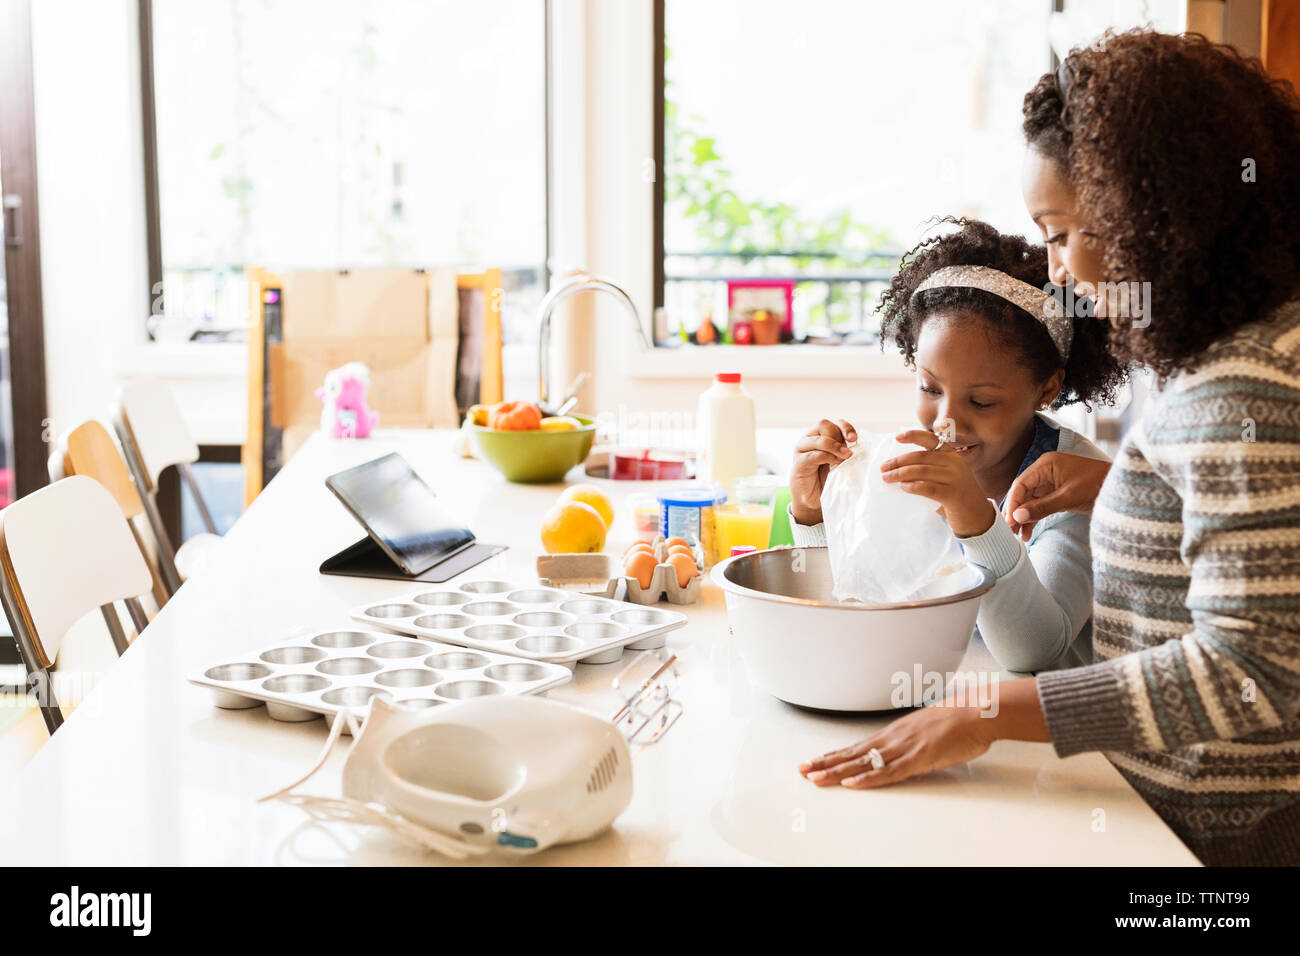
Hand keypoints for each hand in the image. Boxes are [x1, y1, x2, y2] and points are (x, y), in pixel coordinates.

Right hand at [790, 418, 856, 525]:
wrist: (812, 498)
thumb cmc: (827, 478)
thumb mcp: (839, 462)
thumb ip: (845, 452)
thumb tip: (861, 448)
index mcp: (820, 436)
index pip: (833, 423)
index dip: (845, 427)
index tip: (854, 438)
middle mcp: (809, 438)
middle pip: (823, 424)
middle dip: (838, 435)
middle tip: (848, 450)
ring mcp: (802, 449)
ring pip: (819, 438)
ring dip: (834, 446)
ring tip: (845, 456)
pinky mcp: (799, 462)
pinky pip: (814, 454)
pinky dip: (828, 457)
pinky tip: (836, 463)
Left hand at [799, 700, 992, 788]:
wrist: (977, 711)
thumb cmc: (957, 719)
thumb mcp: (926, 729)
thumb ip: (911, 740)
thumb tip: (904, 749)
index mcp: (894, 732)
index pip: (857, 748)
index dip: (835, 755)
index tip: (815, 761)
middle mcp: (893, 739)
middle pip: (853, 754)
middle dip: (826, 763)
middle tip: (802, 770)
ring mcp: (904, 748)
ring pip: (864, 764)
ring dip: (838, 772)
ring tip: (816, 778)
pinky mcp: (918, 758)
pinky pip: (889, 772)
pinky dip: (869, 779)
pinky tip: (853, 783)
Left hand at [879, 429, 995, 536]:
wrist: (977, 516)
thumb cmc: (954, 494)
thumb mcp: (946, 475)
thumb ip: (929, 468)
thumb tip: (897, 467)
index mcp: (952, 455)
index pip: (930, 439)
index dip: (913, 436)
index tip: (896, 437)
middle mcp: (955, 463)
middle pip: (920, 457)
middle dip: (898, 462)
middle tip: (883, 468)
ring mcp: (956, 478)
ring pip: (921, 471)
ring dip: (900, 474)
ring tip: (887, 478)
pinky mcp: (953, 495)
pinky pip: (928, 488)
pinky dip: (912, 486)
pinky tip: (903, 488)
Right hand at [1003, 452, 1110, 541]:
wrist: (1122, 489)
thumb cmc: (1098, 485)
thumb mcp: (1069, 497)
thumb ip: (1042, 507)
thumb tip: (1017, 516)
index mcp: (1046, 465)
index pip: (1021, 484)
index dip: (1012, 503)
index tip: (1008, 521)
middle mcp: (1045, 471)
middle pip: (1023, 493)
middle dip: (1016, 512)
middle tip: (1010, 531)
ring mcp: (1051, 483)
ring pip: (1030, 501)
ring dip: (1024, 518)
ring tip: (1018, 535)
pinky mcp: (1057, 493)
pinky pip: (1040, 506)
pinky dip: (1034, 518)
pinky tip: (1028, 532)